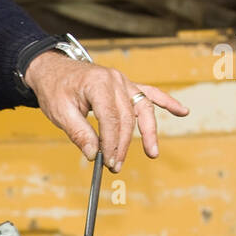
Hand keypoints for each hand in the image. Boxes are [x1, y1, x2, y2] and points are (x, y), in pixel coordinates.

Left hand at [24, 51, 188, 172]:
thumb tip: (93, 154)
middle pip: (127, 117)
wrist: (53, 69)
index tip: (108, 161)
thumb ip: (78, 133)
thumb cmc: (55, 89)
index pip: (111, 118)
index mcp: (98, 83)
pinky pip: (150, 94)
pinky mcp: (126, 86)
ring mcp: (124, 81)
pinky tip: (182, 112)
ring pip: (142, 108)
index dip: (111, 142)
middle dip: (123, 144)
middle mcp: (116, 80)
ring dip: (148, 132)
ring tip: (152, 152)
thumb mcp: (59, 112)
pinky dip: (166, 102)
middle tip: (115, 165)